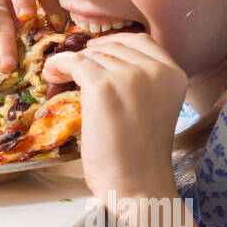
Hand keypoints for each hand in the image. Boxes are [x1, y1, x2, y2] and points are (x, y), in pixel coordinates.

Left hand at [42, 31, 186, 200]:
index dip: (112, 44)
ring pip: (90, 55)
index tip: (95, 53)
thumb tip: (104, 57)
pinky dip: (58, 66)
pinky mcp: (102, 86)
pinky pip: (72, 61)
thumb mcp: (154, 107)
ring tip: (60, 78)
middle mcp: (155, 70)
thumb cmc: (139, 156)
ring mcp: (129, 76)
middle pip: (112, 46)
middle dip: (90, 57)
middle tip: (74, 72)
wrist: (136, 185)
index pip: (140, 41)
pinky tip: (52, 76)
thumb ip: (142, 81)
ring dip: (72, 64)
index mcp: (173, 74)